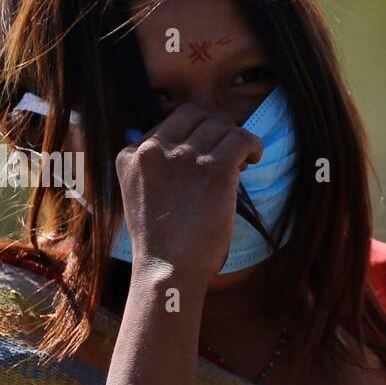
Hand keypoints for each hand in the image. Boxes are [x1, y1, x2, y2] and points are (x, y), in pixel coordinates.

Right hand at [114, 104, 262, 281]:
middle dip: (215, 128)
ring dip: (235, 138)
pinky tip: (254, 159)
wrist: (168, 269)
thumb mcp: (139, 195)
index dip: (193, 133)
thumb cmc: (160, 243)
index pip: (169, 121)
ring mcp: (184, 157)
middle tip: (227, 151)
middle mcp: (154, 149)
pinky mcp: (214, 168)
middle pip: (195, 114)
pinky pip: (242, 138)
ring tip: (243, 160)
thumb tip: (189, 150)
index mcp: (131, 155)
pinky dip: (253, 144)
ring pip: (221, 124)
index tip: (205, 151)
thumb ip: (154, 169)